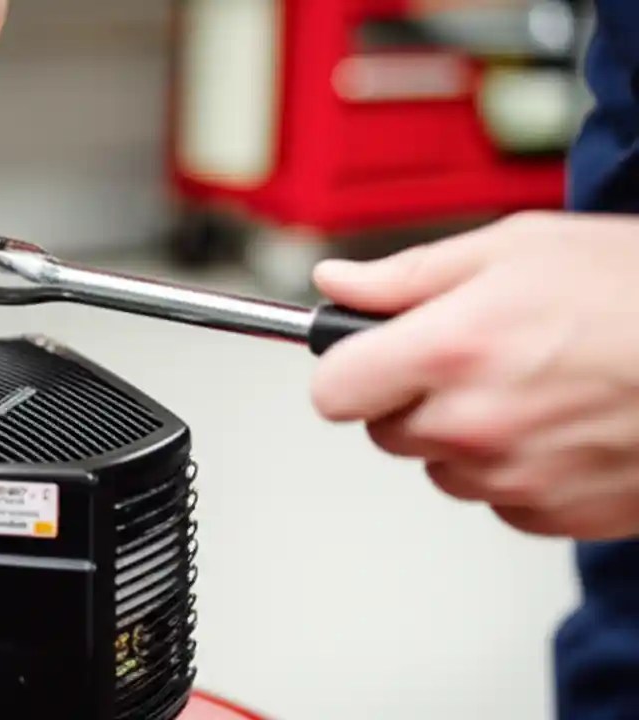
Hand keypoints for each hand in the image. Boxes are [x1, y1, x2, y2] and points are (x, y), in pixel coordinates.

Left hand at [310, 211, 638, 539]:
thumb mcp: (516, 246)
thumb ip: (408, 275)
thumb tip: (336, 283)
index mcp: (451, 350)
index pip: (332, 390)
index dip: (346, 367)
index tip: (367, 354)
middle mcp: (473, 424)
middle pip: (384, 429)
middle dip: (412, 394)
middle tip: (477, 355)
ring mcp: (514, 478)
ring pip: (440, 466)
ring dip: (465, 433)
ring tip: (536, 383)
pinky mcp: (554, 515)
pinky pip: (497, 497)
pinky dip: (516, 468)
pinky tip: (564, 423)